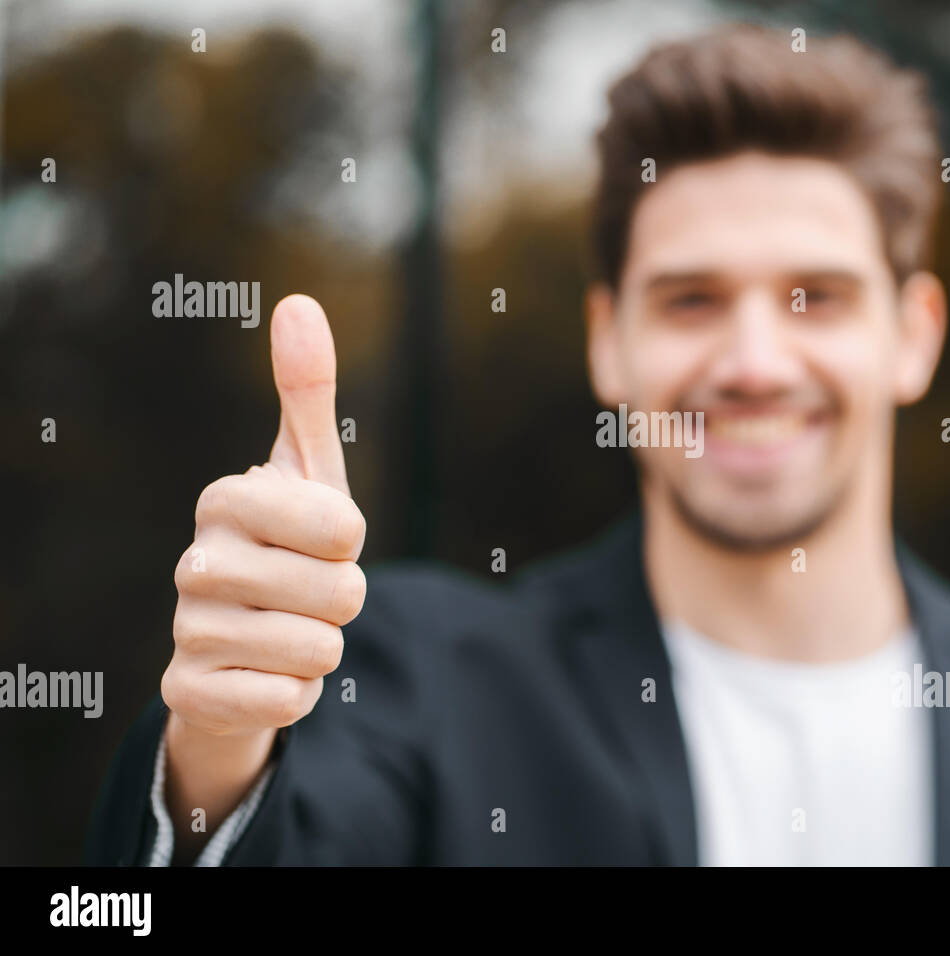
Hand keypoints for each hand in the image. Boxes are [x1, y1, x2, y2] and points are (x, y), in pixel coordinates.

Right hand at [162, 294, 364, 742]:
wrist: (238, 643)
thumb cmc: (287, 544)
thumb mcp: (307, 470)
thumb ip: (308, 391)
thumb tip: (300, 303)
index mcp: (227, 498)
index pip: (345, 527)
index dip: (351, 543)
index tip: (322, 540)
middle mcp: (197, 561)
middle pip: (343, 593)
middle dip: (344, 599)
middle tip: (307, 591)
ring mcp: (187, 629)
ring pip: (321, 649)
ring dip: (322, 647)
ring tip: (287, 628)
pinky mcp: (190, 691)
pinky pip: (291, 699)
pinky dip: (297, 691)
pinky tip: (265, 672)